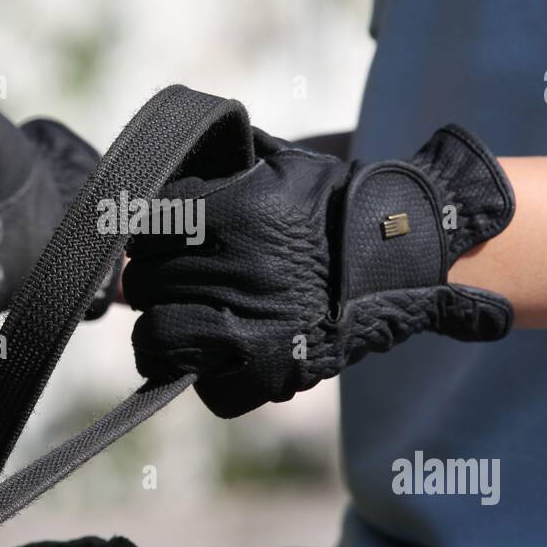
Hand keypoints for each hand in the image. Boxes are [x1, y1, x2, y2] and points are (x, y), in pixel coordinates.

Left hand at [122, 126, 514, 416]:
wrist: (399, 254)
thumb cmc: (332, 204)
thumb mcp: (282, 163)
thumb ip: (222, 159)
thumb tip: (167, 158)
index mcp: (239, 213)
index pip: (150, 226)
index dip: (149, 232)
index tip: (160, 237)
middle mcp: (242, 269)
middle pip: (147, 280)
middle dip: (151, 277)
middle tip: (169, 277)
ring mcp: (256, 325)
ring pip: (159, 334)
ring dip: (160, 329)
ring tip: (173, 320)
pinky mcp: (272, 372)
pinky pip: (206, 388)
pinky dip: (205, 377)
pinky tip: (213, 356)